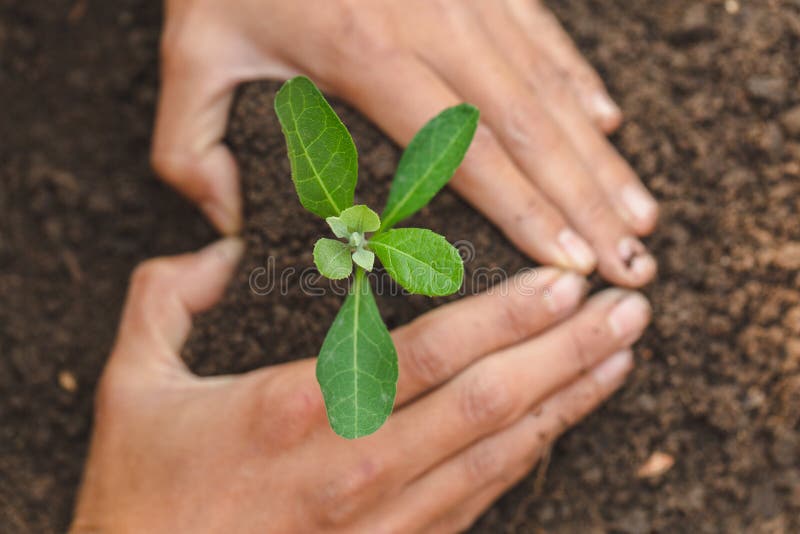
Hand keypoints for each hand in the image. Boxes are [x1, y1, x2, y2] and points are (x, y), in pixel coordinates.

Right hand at [71, 238, 650, 532]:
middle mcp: (357, 466)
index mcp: (298, 413)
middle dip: (569, 349)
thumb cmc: (141, 501)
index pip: (428, 353)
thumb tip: (218, 252)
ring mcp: (384, 520)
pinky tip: (562, 419)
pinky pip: (482, 498)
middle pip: (490, 400)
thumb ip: (167, 299)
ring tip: (621, 354)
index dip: (506, 313)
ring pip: (502, 453)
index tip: (562, 278)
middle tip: (630, 307)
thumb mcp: (132, 388)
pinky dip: (531, 453)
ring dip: (569, 399)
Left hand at [151, 0, 658, 288]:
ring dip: (601, 158)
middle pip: (531, 131)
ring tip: (642, 217)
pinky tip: (610, 126)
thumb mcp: (191, 51)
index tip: (569, 264)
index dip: (525, 214)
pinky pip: (544, 36)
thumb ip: (190, 146)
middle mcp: (435, 24)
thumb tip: (225, 223)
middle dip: (588, 204)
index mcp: (366, 54)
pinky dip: (580, 84)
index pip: (466, 153)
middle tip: (633, 264)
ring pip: (552, 89)